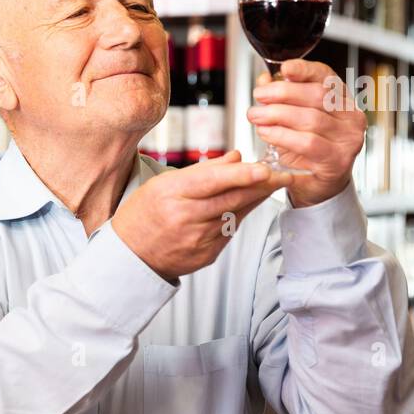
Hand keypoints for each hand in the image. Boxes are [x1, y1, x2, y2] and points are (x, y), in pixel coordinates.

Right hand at [112, 150, 291, 281]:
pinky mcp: (206, 255)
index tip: (265, 168)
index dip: (242, 175)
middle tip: (283, 174)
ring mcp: (197, 240)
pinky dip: (240, 216)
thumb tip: (237, 157)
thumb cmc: (144, 214)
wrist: (130, 256)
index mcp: (171, 195)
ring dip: (255, 199)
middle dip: (261, 185)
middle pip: (232, 198)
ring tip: (268, 184)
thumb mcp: (164, 184)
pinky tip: (244, 205)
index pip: (213, 182)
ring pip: (236, 214)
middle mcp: (185, 218)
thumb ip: (203, 171)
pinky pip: (230, 231)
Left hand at [248, 58, 365, 206]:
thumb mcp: (291, 120)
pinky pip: (308, 142)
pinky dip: (283, 135)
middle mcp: (351, 117)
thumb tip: (264, 79)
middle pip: (318, 95)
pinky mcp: (338, 160)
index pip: (327, 77)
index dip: (305, 69)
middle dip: (283, 92)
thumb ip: (280, 99)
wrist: (315, 186)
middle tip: (259, 96)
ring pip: (311, 118)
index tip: (284, 68)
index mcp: (342, 101)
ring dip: (278, 115)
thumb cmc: (305, 151)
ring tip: (256, 116)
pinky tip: (266, 133)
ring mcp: (348, 139)